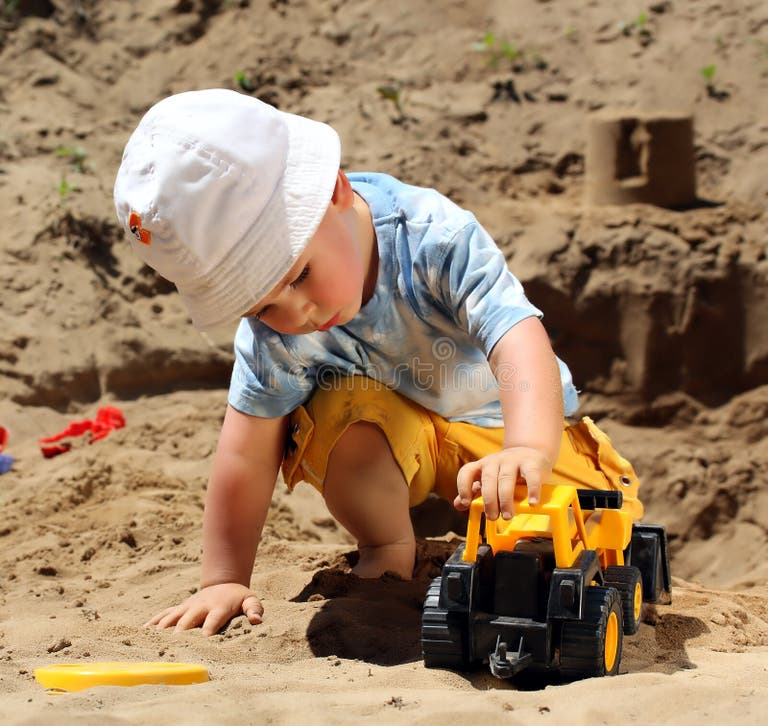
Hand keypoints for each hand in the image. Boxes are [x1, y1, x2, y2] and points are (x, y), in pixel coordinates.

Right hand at [144, 583, 262, 635]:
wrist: (223, 583)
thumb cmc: (238, 598)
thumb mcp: (250, 600)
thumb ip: (254, 609)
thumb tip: (257, 620)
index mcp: (218, 607)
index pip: (213, 619)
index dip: (208, 628)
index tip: (203, 640)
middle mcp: (200, 606)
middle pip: (188, 619)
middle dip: (180, 632)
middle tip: (172, 646)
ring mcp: (187, 607)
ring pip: (172, 617)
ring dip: (162, 629)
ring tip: (151, 643)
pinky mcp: (178, 608)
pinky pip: (162, 615)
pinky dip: (152, 623)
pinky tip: (141, 633)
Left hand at [454, 446, 552, 520]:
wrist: (529, 452)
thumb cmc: (505, 472)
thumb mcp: (488, 480)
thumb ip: (475, 492)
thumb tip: (458, 504)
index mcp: (482, 466)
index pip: (467, 471)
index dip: (463, 486)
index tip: (466, 503)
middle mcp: (495, 461)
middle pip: (488, 479)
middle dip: (489, 500)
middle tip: (492, 517)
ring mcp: (513, 460)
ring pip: (506, 478)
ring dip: (505, 499)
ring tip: (507, 516)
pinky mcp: (531, 462)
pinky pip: (531, 475)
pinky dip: (532, 490)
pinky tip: (532, 503)